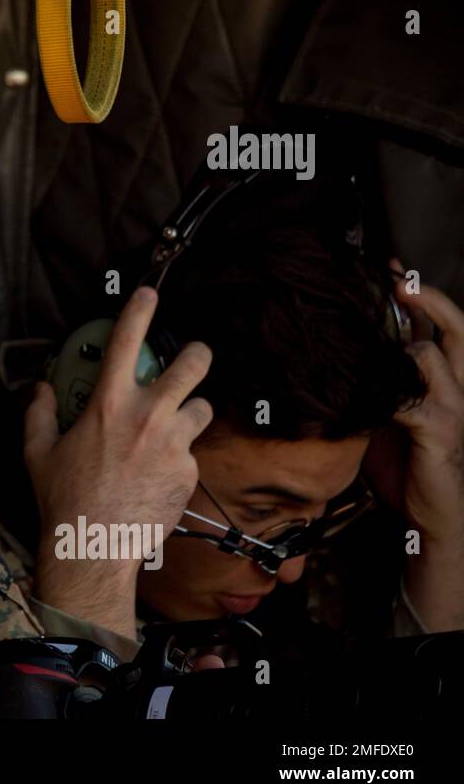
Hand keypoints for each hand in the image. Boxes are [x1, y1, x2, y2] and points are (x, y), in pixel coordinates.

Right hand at [24, 287, 213, 635]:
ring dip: (191, 412)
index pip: (127, 341)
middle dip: (198, 353)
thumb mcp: (37, 451)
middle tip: (194, 356)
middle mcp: (147, 416)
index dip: (140, 309)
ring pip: (202, 409)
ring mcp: (174, 444)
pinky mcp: (188, 472)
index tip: (149, 294)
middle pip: (194, 365)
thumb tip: (40, 389)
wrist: (93, 546)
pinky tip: (157, 474)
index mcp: (108, 404)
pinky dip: (178, 457)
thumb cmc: (62, 499)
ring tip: (173, 425)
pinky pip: (191, 452)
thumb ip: (38, 412)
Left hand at [362, 261, 463, 630]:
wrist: (427, 516)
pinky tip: (365, 390)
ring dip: (402, 343)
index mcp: (442, 379)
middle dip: (427, 300)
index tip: (392, 268)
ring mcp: (452, 409)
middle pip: (454, 329)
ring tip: (376, 330)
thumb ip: (372, 384)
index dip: (418, 295)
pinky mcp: (439, 434)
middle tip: (399, 280)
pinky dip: (387, 393)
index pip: (438, 326)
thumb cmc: (403, 463)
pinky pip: (412, 403)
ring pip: (432, 358)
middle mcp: (455, 387)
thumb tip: (333, 353)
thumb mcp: (384, 414)